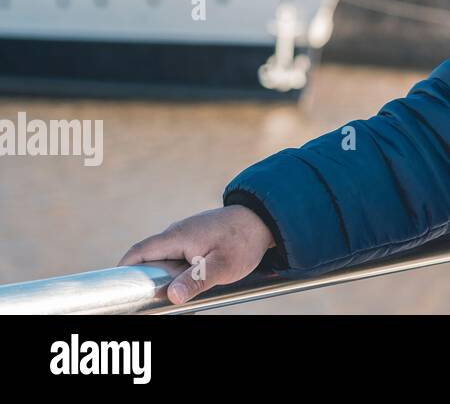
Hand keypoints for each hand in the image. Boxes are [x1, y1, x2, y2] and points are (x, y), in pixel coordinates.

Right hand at [118, 205, 275, 303]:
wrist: (265, 220)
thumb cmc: (244, 241)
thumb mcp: (222, 266)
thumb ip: (196, 280)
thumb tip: (172, 296)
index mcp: (177, 236)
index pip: (139, 250)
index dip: (123, 267)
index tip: (116, 286)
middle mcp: (177, 233)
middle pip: (149, 257)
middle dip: (144, 277)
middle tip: (145, 299)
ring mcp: (187, 235)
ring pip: (165, 258)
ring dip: (163, 275)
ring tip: (169, 295)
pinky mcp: (197, 239)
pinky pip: (179, 256)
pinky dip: (177, 270)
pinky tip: (188, 284)